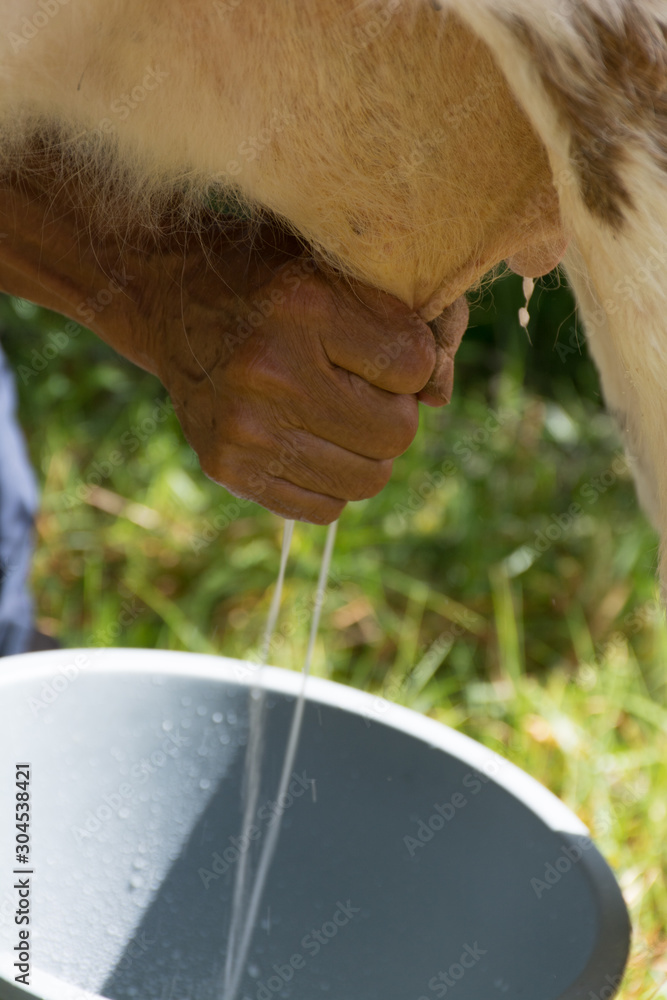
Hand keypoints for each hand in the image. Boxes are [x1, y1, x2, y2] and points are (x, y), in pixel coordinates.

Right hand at [123, 220, 463, 521]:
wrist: (172, 301)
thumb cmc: (275, 283)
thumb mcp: (340, 269)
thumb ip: (409, 319)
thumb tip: (440, 394)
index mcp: (305, 307)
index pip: (414, 366)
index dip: (410, 361)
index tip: (378, 348)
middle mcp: (270, 372)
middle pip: (397, 434)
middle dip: (392, 412)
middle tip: (360, 389)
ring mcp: (245, 429)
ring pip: (368, 480)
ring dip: (365, 452)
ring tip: (334, 416)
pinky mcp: (228, 468)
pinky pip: (326, 509)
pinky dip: (330, 482)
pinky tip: (306, 441)